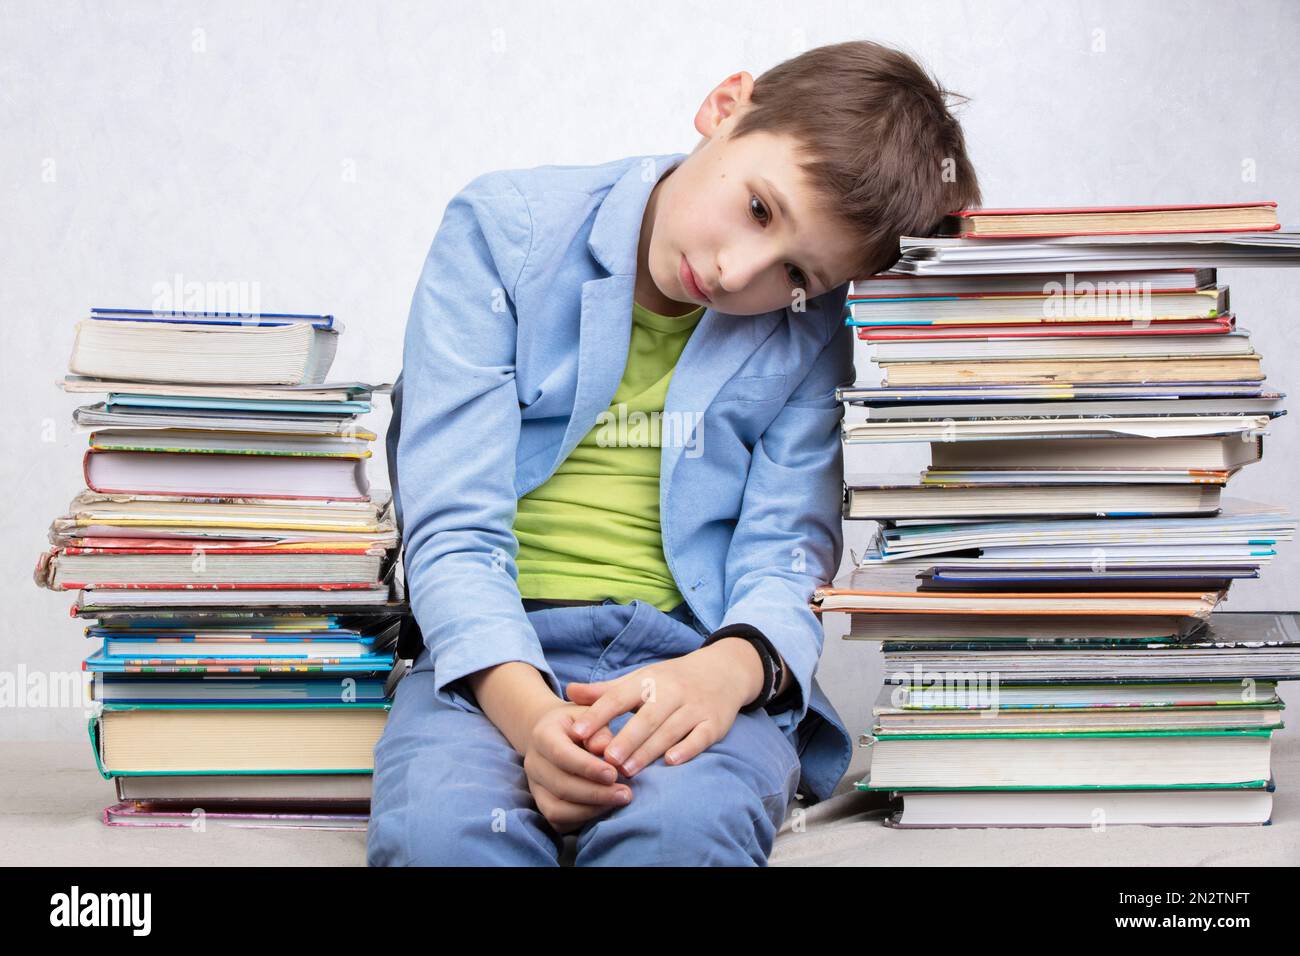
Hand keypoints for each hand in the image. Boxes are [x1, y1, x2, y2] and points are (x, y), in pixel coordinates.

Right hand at [523, 701, 632, 833]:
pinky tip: (604, 809)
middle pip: (561, 785)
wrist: (555, 734)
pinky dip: (582, 819)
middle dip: (596, 793)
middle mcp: (534, 763)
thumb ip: (600, 729)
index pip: (561, 754)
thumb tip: (605, 749)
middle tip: (625, 794)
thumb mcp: (590, 714)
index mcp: (542, 735)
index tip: (613, 774)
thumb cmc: (580, 723)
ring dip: (590, 810)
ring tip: (618, 802)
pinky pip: (558, 821)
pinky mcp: (541, 803)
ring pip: (557, 809)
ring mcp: (534, 786)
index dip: (587, 767)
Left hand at [565, 639, 764, 777]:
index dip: (598, 714)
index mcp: (648, 681)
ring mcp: (695, 707)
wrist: (722, 671)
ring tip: (627, 770)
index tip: (577, 732)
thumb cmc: (670, 681)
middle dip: (626, 739)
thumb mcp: (639, 680)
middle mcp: (672, 692)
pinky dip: (687, 749)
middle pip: (646, 717)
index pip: (619, 696)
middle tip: (605, 760)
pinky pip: (701, 736)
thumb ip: (604, 691)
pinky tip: (670, 762)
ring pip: (670, 729)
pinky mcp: (714, 723)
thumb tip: (568, 691)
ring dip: (649, 750)